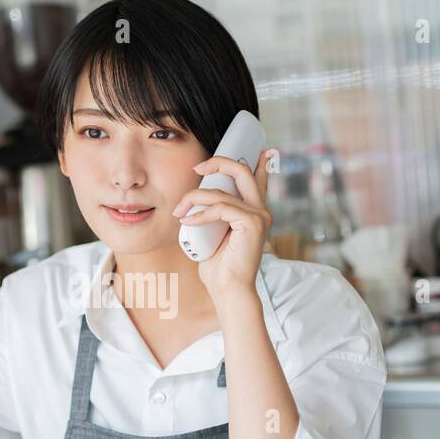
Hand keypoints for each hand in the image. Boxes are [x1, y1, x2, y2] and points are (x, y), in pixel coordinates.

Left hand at [173, 148, 274, 296]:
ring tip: (179, 212)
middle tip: (196, 168)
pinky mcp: (252, 224)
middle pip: (242, 171)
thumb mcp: (213, 234)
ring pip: (221, 193)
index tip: (260, 148)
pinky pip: (220, 209)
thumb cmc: (218, 267)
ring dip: (194, 199)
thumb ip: (213, 215)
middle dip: (218, 163)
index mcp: (254, 212)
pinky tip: (188, 221)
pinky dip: (200, 214)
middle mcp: (260, 211)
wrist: (228, 290)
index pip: (258, 178)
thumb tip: (194, 201)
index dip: (259, 160)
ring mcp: (259, 216)